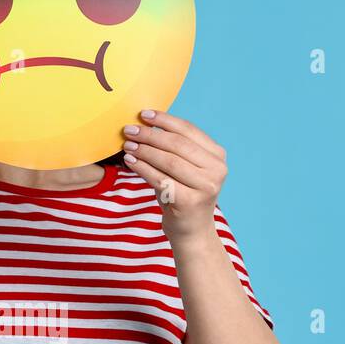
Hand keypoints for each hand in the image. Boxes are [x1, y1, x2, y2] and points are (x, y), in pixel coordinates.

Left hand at [121, 109, 226, 240]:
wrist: (191, 229)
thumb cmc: (182, 192)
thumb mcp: (183, 167)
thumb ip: (173, 147)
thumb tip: (144, 123)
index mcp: (217, 156)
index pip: (189, 130)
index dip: (165, 120)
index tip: (143, 114)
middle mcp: (217, 170)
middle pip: (178, 144)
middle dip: (150, 135)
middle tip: (129, 130)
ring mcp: (206, 186)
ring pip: (169, 161)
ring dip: (144, 150)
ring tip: (127, 145)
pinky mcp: (191, 201)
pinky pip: (161, 179)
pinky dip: (143, 168)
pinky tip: (130, 162)